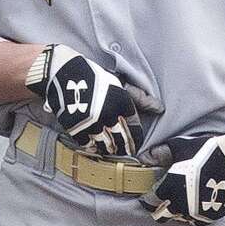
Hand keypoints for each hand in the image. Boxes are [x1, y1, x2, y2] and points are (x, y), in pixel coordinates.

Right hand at [26, 44, 149, 157]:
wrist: (64, 73)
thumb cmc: (94, 77)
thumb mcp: (119, 84)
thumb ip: (140, 99)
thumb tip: (160, 109)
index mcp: (122, 102)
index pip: (135, 129)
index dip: (136, 139)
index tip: (135, 144)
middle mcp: (109, 114)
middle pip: (122, 140)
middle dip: (125, 148)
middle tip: (126, 152)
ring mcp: (92, 122)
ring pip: (105, 144)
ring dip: (109, 149)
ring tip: (111, 149)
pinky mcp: (76, 127)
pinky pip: (87, 144)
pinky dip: (92, 147)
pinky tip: (94, 147)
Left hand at [140, 127, 224, 224]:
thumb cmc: (205, 151)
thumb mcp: (178, 147)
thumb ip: (159, 154)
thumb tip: (143, 158)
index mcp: (169, 187)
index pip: (150, 202)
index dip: (147, 199)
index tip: (148, 196)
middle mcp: (180, 203)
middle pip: (162, 215)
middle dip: (160, 208)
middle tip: (163, 201)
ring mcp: (196, 211)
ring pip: (179, 219)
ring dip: (177, 212)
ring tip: (182, 201)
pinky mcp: (210, 215)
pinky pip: (196, 221)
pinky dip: (193, 215)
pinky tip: (194, 206)